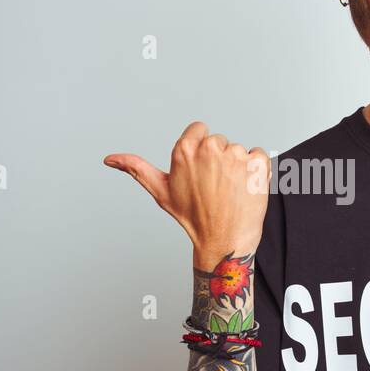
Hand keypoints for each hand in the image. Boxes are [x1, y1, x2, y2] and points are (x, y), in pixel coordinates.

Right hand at [104, 122, 270, 268]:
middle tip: (214, 187)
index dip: (201, 151)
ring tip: (230, 191)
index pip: (199, 130)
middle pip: (218, 141)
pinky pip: (259, 155)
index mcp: (185, 150)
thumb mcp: (161, 191)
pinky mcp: (257, 164)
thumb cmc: (192, 218)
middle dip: (218, 160)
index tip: (201, 171)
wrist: (224, 240)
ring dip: (237, 167)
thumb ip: (136, 168)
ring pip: (238, 150)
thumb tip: (109, 159)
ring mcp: (235, 155)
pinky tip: (246, 188)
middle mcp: (210, 148)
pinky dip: (257, 170)